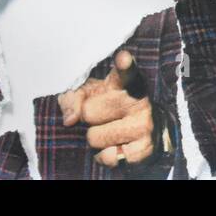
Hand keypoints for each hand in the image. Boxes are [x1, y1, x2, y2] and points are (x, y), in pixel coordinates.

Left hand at [57, 49, 156, 168]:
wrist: (145, 131)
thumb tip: (70, 120)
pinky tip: (115, 147)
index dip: (124, 64)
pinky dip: (104, 156)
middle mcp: (140, 101)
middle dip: (89, 118)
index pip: (126, 72)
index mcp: (127, 82)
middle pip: (89, 112)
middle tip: (104, 115)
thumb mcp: (90, 94)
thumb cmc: (111, 107)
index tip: (123, 58)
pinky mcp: (145, 148)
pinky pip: (107, 157)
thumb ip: (73, 98)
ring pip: (94, 137)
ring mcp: (144, 125)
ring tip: (111, 131)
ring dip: (95, 139)